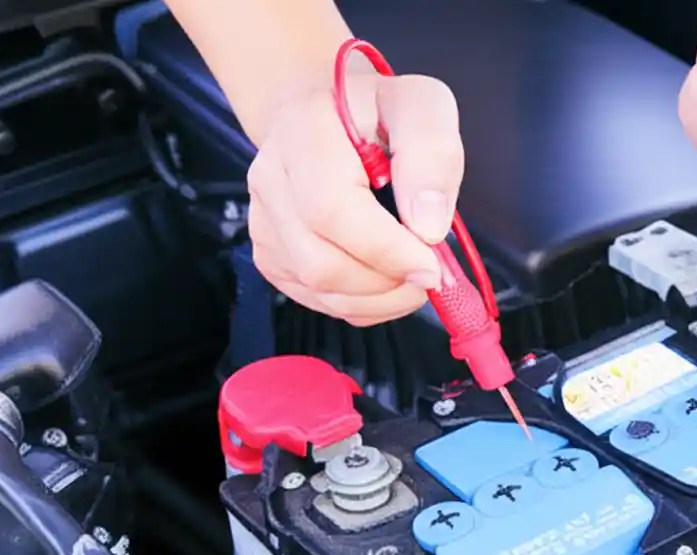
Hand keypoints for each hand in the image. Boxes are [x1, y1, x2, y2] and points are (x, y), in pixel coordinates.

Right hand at [246, 70, 464, 325]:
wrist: (330, 116)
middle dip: (387, 282)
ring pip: (319, 290)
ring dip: (381, 298)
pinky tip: (387, 276)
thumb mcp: (423, 108)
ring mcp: (263, 221)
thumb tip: (428, 229)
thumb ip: (433, 157)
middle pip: (320, 263)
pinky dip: (365, 304)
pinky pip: (318, 301)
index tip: (433, 266)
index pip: (330, 209)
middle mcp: (269, 177)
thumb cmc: (382, 113)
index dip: (385, 250)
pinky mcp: (270, 255)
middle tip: (431, 270)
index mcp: (303, 129)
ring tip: (413, 272)